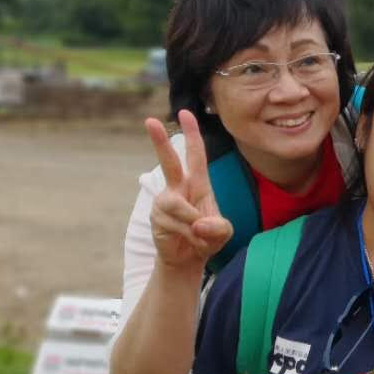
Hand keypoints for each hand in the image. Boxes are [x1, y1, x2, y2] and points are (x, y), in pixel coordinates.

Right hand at [146, 110, 232, 269]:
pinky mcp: (156, 218)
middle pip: (169, 162)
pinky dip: (189, 236)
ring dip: (194, 226)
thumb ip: (219, 228)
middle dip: (160, 142)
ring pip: (177, 206)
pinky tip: (189, 241)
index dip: (192, 134)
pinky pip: (175, 224)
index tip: (185, 113)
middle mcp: (178, 188)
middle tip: (149, 120)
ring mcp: (165, 202)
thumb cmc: (207, 238)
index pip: (196, 155)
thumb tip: (198, 223)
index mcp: (198, 184)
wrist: (188, 259)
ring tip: (199, 237)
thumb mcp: (223, 233)